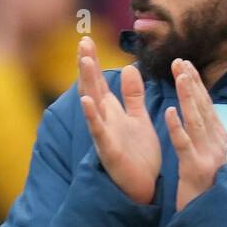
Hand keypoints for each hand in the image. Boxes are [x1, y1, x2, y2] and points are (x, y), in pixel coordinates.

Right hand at [77, 37, 159, 202]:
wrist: (144, 186)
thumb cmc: (139, 155)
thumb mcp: (138, 119)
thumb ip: (133, 96)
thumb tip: (130, 68)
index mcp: (112, 111)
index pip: (100, 81)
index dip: (93, 61)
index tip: (86, 39)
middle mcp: (105, 119)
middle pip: (93, 87)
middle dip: (87, 65)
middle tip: (83, 42)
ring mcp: (104, 134)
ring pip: (93, 105)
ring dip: (88, 84)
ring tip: (85, 62)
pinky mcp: (108, 149)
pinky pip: (98, 130)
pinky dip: (92, 115)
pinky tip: (87, 101)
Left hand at [165, 58, 226, 211]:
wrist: (214, 217)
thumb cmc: (208, 189)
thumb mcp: (211, 158)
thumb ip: (207, 137)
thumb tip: (203, 115)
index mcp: (219, 139)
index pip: (206, 106)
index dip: (196, 85)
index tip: (186, 66)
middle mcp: (216, 143)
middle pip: (202, 108)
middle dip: (191, 83)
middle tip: (179, 61)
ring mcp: (208, 155)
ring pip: (196, 120)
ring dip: (187, 97)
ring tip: (179, 76)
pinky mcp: (195, 168)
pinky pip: (184, 145)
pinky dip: (177, 128)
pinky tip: (169, 112)